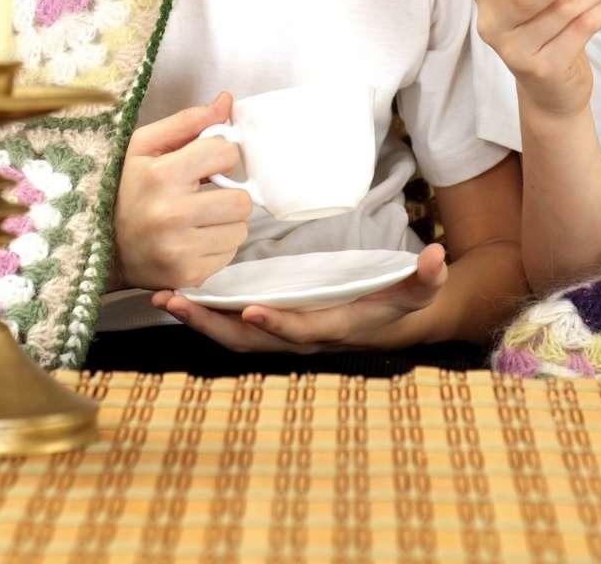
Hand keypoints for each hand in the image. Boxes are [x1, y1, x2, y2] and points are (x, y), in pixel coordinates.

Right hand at [113, 91, 253, 290]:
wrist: (101, 247)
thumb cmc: (125, 188)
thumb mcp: (144, 146)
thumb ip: (188, 121)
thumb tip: (227, 100)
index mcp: (161, 175)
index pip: (225, 153)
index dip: (217, 155)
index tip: (202, 165)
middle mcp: (172, 214)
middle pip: (241, 199)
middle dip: (227, 193)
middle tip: (204, 195)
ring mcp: (180, 249)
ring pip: (240, 229)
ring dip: (225, 221)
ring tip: (199, 218)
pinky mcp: (187, 275)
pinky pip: (228, 254)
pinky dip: (217, 245)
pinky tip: (193, 239)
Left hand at [151, 243, 447, 352]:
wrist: (392, 324)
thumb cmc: (401, 300)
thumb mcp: (419, 289)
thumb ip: (427, 276)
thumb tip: (438, 258)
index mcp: (333, 327)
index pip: (301, 331)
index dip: (277, 325)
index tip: (250, 310)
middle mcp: (301, 338)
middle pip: (249, 342)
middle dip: (211, 324)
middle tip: (174, 299)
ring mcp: (282, 334)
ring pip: (233, 336)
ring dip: (198, 319)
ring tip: (162, 296)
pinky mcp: (271, 323)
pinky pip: (232, 325)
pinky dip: (204, 313)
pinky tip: (178, 294)